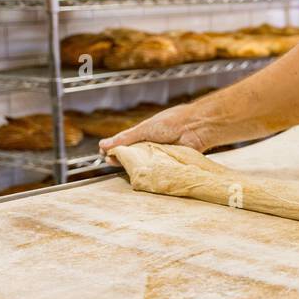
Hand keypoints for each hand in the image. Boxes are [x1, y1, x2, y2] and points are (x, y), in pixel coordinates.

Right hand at [99, 105, 213, 162]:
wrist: (194, 127)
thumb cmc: (171, 122)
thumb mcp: (144, 129)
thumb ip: (125, 138)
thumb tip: (103, 144)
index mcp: (144, 134)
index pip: (126, 144)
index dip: (115, 150)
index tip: (105, 155)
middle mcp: (152, 144)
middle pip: (133, 156)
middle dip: (122, 160)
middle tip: (111, 162)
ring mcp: (161, 154)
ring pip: (145, 164)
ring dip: (136, 167)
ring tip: (124, 168)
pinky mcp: (170, 163)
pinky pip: (158, 170)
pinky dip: (151, 173)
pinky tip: (142, 176)